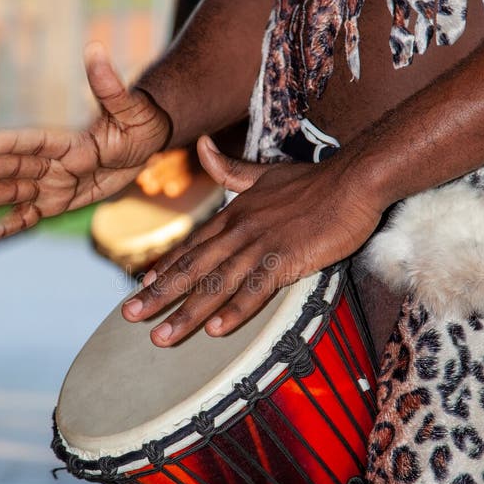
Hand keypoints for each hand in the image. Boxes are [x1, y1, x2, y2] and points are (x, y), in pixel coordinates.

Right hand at [0, 44, 170, 245]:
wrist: (143, 143)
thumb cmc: (137, 121)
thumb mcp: (129, 107)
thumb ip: (108, 85)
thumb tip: (95, 48)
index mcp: (67, 140)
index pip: (35, 142)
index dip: (11, 143)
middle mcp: (52, 162)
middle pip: (13, 166)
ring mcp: (51, 184)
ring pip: (13, 193)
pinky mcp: (56, 203)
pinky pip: (28, 218)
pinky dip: (5, 229)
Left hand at [122, 135, 383, 345]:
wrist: (354, 180)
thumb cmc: (314, 181)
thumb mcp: (265, 173)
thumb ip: (231, 169)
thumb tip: (204, 145)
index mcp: (234, 214)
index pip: (192, 245)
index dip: (165, 267)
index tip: (140, 286)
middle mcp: (239, 230)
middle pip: (192, 268)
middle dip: (159, 295)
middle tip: (129, 317)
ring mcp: (261, 244)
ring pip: (216, 284)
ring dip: (187, 313)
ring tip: (162, 337)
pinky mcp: (287, 258)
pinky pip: (256, 288)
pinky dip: (236, 310)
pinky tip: (216, 331)